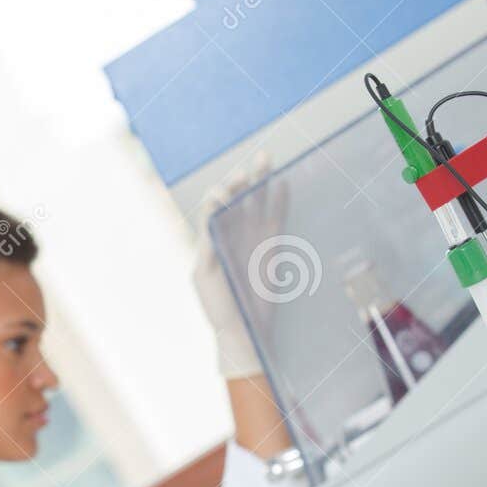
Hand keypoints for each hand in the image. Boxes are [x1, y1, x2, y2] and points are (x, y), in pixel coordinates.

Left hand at [193, 152, 285, 380]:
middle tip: (251, 166)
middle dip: (243, 179)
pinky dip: (280, 201)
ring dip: (261, 180)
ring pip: (258, 202)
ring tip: (266, 158)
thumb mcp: (204, 274)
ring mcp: (252, 238)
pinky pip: (276, 218)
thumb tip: (212, 213)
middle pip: (238, 197)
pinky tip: (282, 183)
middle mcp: (233, 233)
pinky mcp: (271, 247)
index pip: (215, 205)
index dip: (220, 194)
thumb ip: (208, 243)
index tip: (223, 197)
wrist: (242, 328)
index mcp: (213, 237)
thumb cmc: (218, 304)